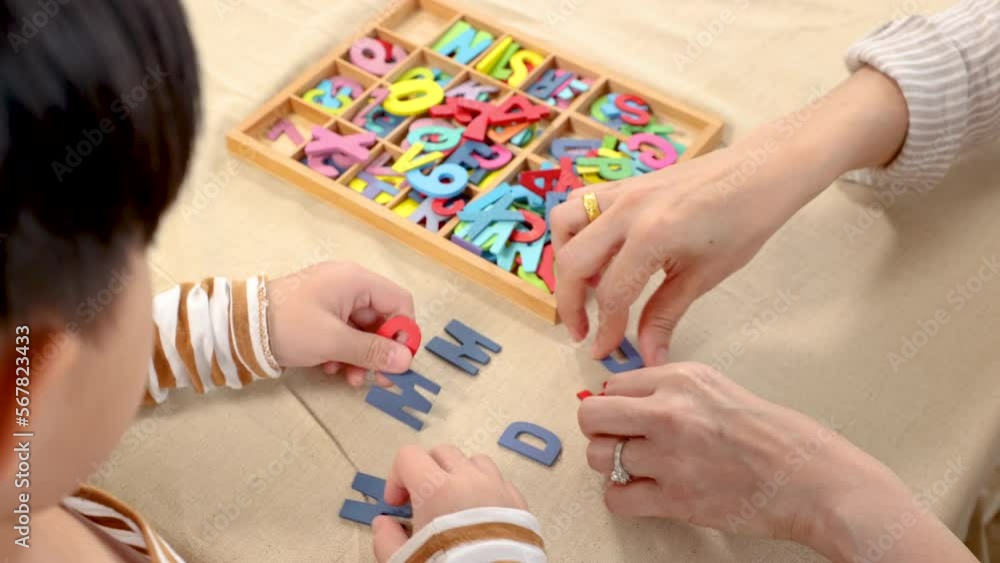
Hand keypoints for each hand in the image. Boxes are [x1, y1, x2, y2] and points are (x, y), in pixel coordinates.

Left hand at [266, 262, 415, 386]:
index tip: (398, 361)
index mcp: (356, 281)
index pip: (399, 302)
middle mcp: (348, 285)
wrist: (238, 327)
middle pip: (381, 319)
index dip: (404, 332)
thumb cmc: (290, 326)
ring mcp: (332, 298)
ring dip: (360, 357)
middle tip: (378, 380)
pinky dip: (342, 352)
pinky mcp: (319, 313)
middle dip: (379, 351)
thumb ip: (372, 351)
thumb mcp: (334, 341)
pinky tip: (330, 368)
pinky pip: (343, 332)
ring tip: (349, 379)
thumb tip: (405, 361)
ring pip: (362, 330)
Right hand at [372, 445, 527, 562]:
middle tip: (422, 504)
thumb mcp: (403, 561)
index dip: (396, 477)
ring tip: (454, 506)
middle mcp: (469, 479)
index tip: (397, 504)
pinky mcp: (519, 503)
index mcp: (436, 489)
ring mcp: (498, 488)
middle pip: (442, 454)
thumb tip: (384, 523)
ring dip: (459, 476)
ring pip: (474, 462)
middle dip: (427, 472)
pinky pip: (499, 481)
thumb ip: (386, 539)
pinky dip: (486, 490)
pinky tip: (480, 516)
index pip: (409, 456)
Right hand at [550, 67, 908, 365]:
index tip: (604, 351)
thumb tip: (648, 356)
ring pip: (564, 223)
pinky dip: (575, 230)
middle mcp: (627, 210)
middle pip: (573, 262)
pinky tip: (598, 252)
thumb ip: (665, 315)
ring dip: (565, 259)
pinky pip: (580, 203)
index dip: (605, 329)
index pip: (611, 293)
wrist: (762, 171)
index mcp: (651, 235)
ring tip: (587, 285)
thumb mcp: (703, 276)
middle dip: (570, 304)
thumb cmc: (743, 222)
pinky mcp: (624, 184)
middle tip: (582, 331)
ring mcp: (622, 191)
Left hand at [577, 362, 907, 551]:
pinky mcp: (675, 498)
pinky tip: (643, 492)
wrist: (812, 479)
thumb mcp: (718, 388)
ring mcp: (669, 457)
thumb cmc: (777, 436)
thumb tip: (627, 399)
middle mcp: (669, 412)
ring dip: (611, 465)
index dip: (615, 403)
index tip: (625, 415)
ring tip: (636, 467)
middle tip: (617, 439)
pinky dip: (623, 498)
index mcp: (681, 379)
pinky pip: (616, 498)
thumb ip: (671, 390)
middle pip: (590, 416)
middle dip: (598, 429)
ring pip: (599, 457)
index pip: (612, 384)